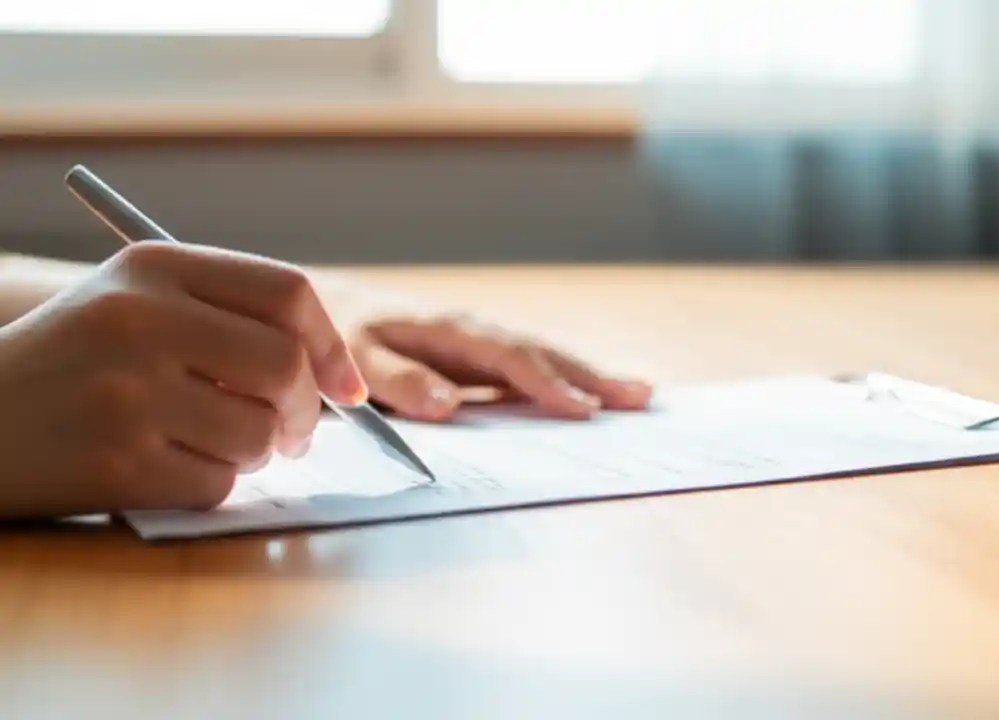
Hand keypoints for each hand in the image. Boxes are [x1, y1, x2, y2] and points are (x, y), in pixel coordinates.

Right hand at [0, 243, 363, 517]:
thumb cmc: (72, 363)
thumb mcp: (132, 303)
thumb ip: (230, 318)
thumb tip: (338, 378)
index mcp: (152, 267)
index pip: (287, 293)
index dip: (332, 346)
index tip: (347, 388)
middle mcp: (139, 320)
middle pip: (284, 365)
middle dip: (305, 410)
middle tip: (294, 433)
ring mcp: (125, 393)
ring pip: (258, 433)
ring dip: (255, 453)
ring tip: (213, 445)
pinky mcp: (115, 463)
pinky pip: (217, 484)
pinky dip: (211, 485)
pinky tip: (167, 469)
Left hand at [342, 310, 652, 421]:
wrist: (321, 307)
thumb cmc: (338, 336)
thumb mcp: (354, 358)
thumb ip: (398, 380)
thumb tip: (448, 405)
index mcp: (450, 331)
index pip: (510, 358)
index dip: (548, 383)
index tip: (585, 409)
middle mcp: (476, 334)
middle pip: (544, 354)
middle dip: (593, 376)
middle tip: (642, 395)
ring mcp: (482, 346)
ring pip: (545, 358)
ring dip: (590, 376)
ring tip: (639, 393)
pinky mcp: (479, 359)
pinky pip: (529, 371)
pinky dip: (565, 381)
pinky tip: (593, 398)